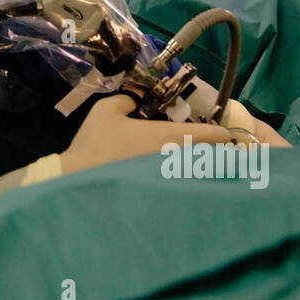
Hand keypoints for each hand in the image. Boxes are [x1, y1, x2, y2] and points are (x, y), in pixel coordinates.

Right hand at [59, 94, 239, 174]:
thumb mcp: (107, 110)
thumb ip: (128, 99)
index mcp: (172, 137)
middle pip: (216, 160)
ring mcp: (174, 184)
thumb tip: (138, 99)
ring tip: (187, 169)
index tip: (214, 133)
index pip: (218, 137)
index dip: (220, 133)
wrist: (79, 181)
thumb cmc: (97, 143)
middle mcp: (180, 161)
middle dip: (212, 155)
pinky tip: (171, 185)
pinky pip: (186, 192)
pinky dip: (186, 188)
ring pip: (202, 178)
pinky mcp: (163, 200)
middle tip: (201, 151)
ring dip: (199, 172)